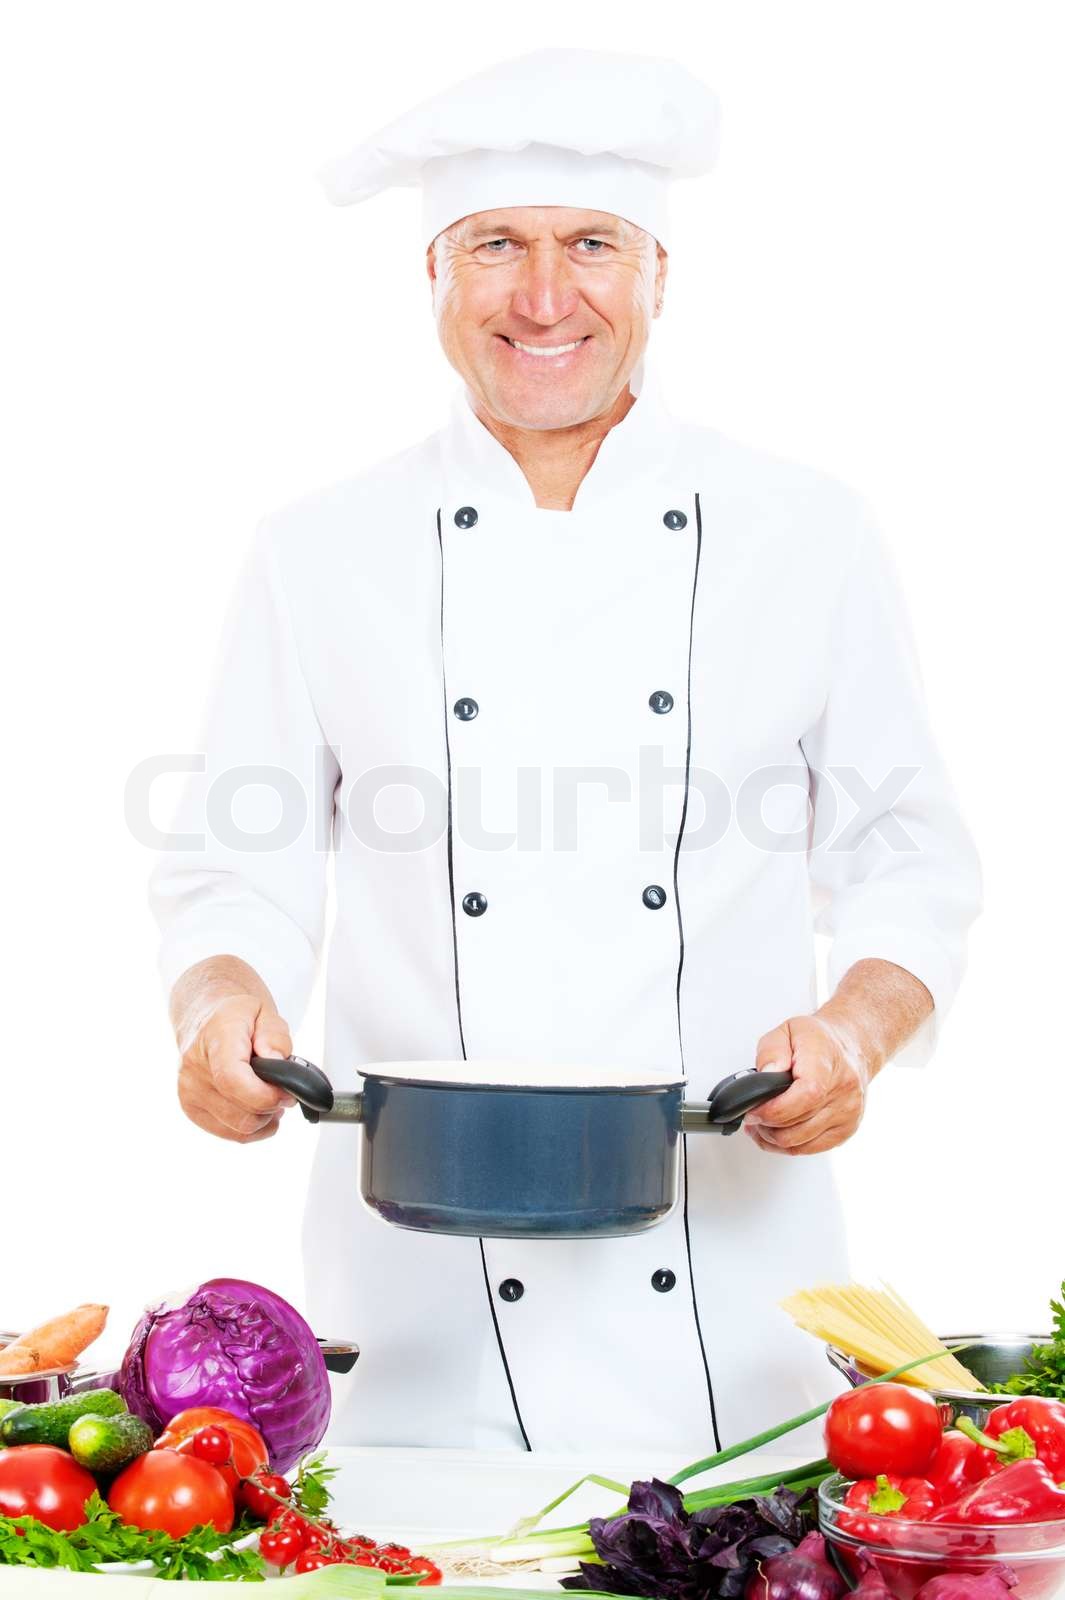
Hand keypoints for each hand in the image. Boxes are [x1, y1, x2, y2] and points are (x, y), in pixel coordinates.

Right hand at [177, 994, 295, 1142]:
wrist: (207, 1015)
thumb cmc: (238, 1015)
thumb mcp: (266, 1011)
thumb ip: (275, 1037)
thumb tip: (276, 1063)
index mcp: (215, 1038)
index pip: (233, 1080)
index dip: (265, 1096)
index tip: (286, 1092)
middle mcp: (194, 1067)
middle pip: (240, 1113)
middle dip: (272, 1107)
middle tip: (283, 1090)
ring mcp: (189, 1091)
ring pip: (239, 1129)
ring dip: (263, 1118)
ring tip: (269, 1096)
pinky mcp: (191, 1108)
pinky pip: (231, 1134)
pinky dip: (252, 1127)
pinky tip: (257, 1107)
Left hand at [744, 1013, 870, 1155]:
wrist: (851, 1047)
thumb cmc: (819, 1040)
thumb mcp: (787, 1031)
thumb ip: (771, 1051)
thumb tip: (767, 1072)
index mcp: (827, 1062)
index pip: (807, 1095)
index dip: (775, 1109)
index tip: (754, 1110)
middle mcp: (843, 1090)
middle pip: (799, 1124)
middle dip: (766, 1125)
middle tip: (752, 1115)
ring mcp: (848, 1112)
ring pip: (800, 1142)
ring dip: (773, 1138)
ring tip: (761, 1124)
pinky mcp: (847, 1129)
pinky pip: (810, 1149)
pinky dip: (788, 1146)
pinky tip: (776, 1133)